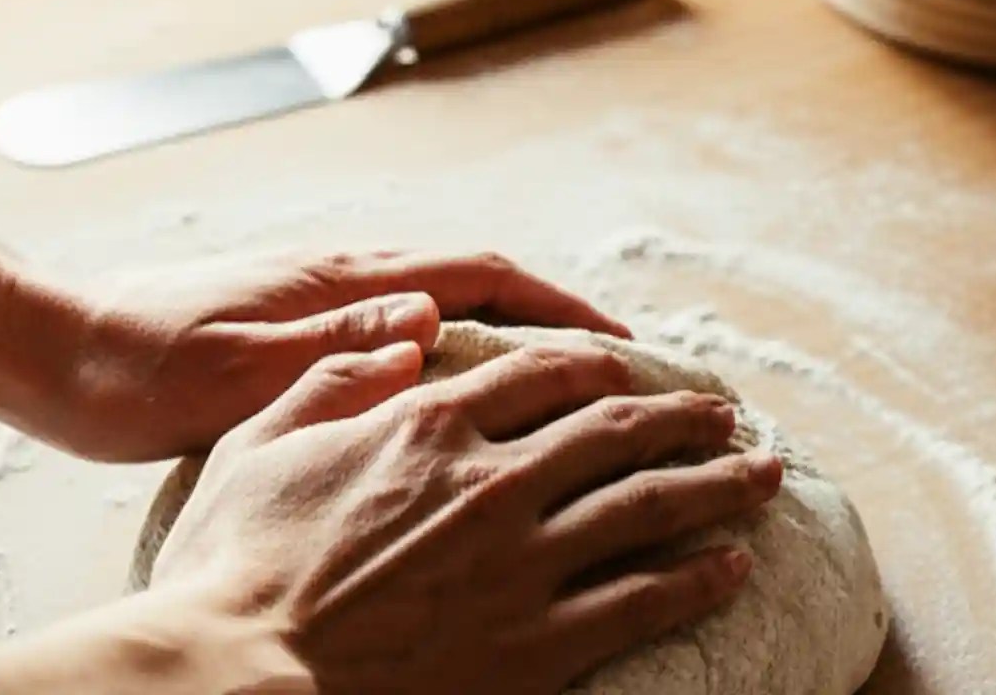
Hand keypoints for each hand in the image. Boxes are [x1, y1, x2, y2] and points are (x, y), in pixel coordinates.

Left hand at [54, 251, 629, 461]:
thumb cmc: (137, 369)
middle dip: (547, 317)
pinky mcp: (298, 325)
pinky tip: (458, 392)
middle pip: (472, 283)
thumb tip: (431, 323)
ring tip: (556, 383)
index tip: (616, 342)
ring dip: (505, 334)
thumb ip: (335, 347)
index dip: (553, 307)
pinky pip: (401, 329)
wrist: (57, 353)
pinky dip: (453, 349)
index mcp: (336, 285)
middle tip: (607, 366)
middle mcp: (337, 281)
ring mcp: (319, 300)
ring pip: (440, 304)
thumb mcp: (236, 369)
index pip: (475, 278)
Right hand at [152, 341, 782, 693]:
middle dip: (683, 418)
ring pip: (648, 507)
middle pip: (618, 432)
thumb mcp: (258, 443)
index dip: (603, 366)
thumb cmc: (233, 565)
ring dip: (716, 485)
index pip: (544, 375)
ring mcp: (523, 564)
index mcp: (429, 427)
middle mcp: (493, 482)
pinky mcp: (539, 645)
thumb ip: (334, 378)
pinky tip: (731, 564)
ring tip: (762, 474)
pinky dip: (695, 578)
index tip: (639, 367)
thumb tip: (404, 335)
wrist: (241, 679)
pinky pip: (641, 601)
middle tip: (726, 416)